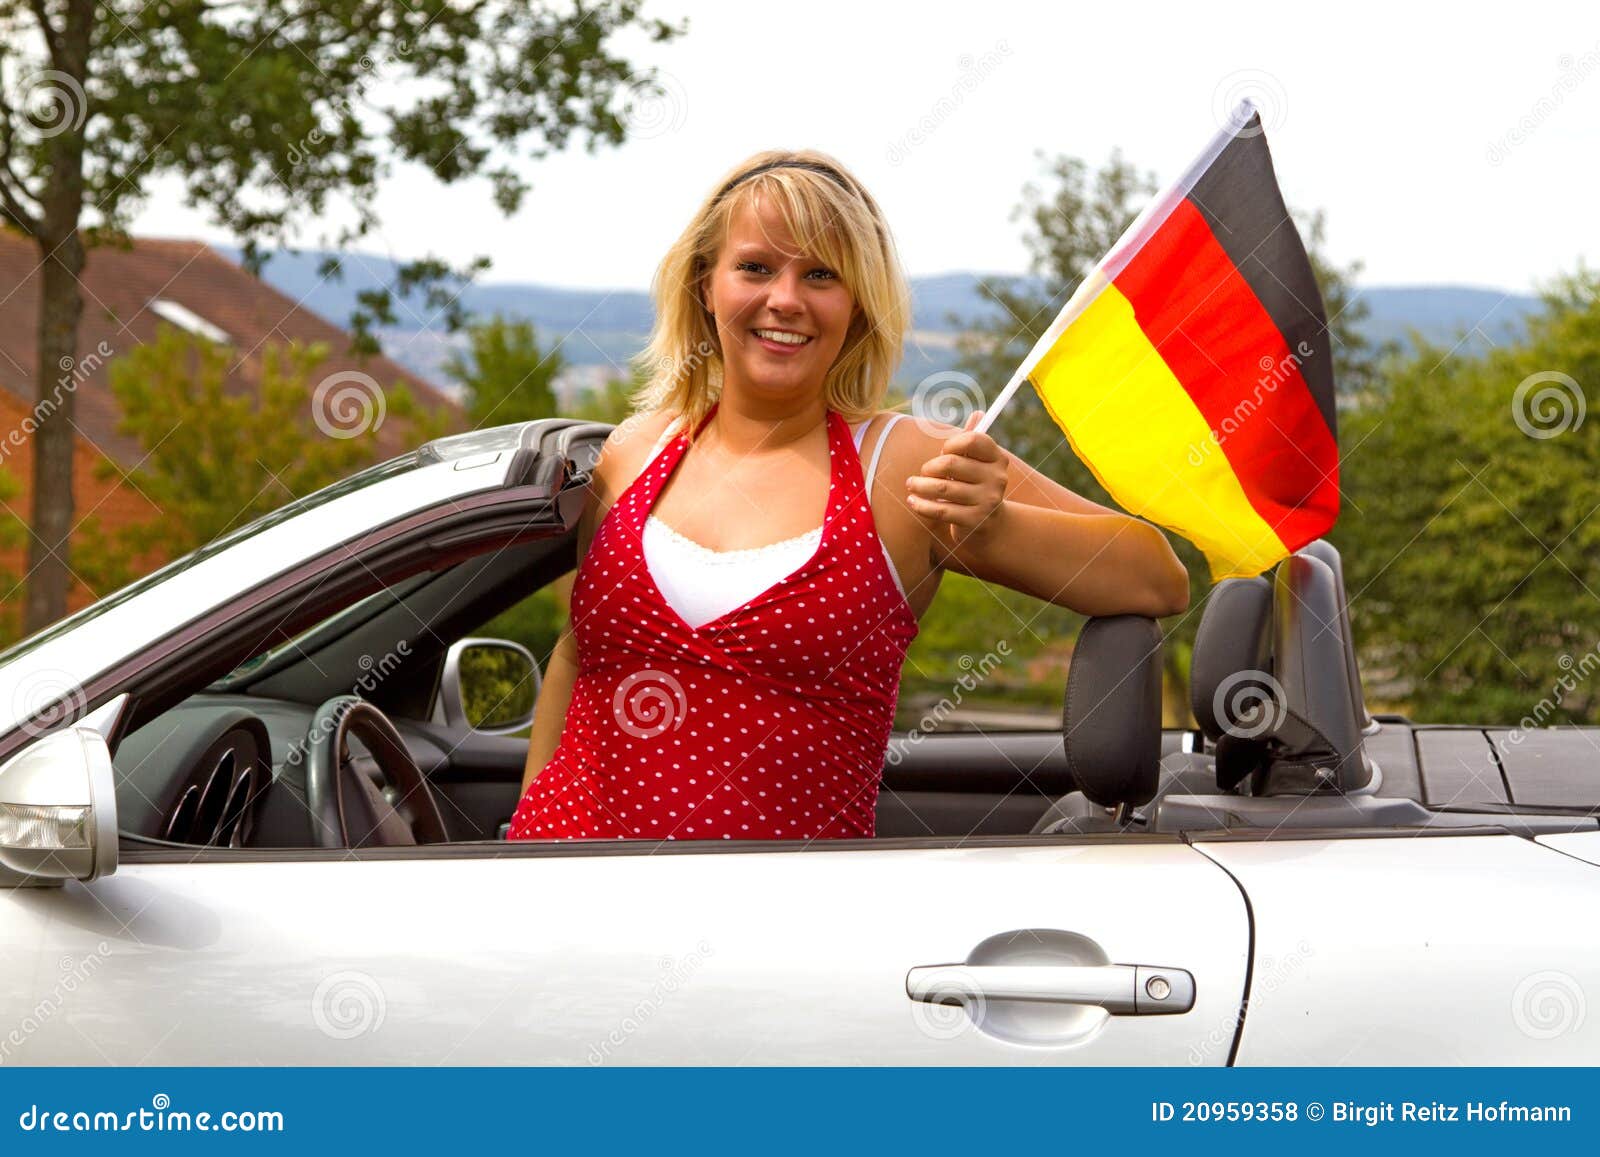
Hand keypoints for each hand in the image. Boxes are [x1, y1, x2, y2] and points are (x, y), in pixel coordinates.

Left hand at [905, 410, 1008, 548]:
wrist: (989, 524)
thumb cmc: (975, 485)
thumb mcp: (976, 463)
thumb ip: (972, 441)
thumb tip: (979, 413)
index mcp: (997, 458)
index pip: (972, 439)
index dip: (951, 444)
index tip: (942, 453)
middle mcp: (996, 478)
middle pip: (951, 463)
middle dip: (930, 467)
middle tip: (923, 472)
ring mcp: (988, 500)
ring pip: (942, 488)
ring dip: (920, 485)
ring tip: (911, 484)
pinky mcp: (975, 520)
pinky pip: (941, 510)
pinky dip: (922, 505)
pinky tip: (912, 501)